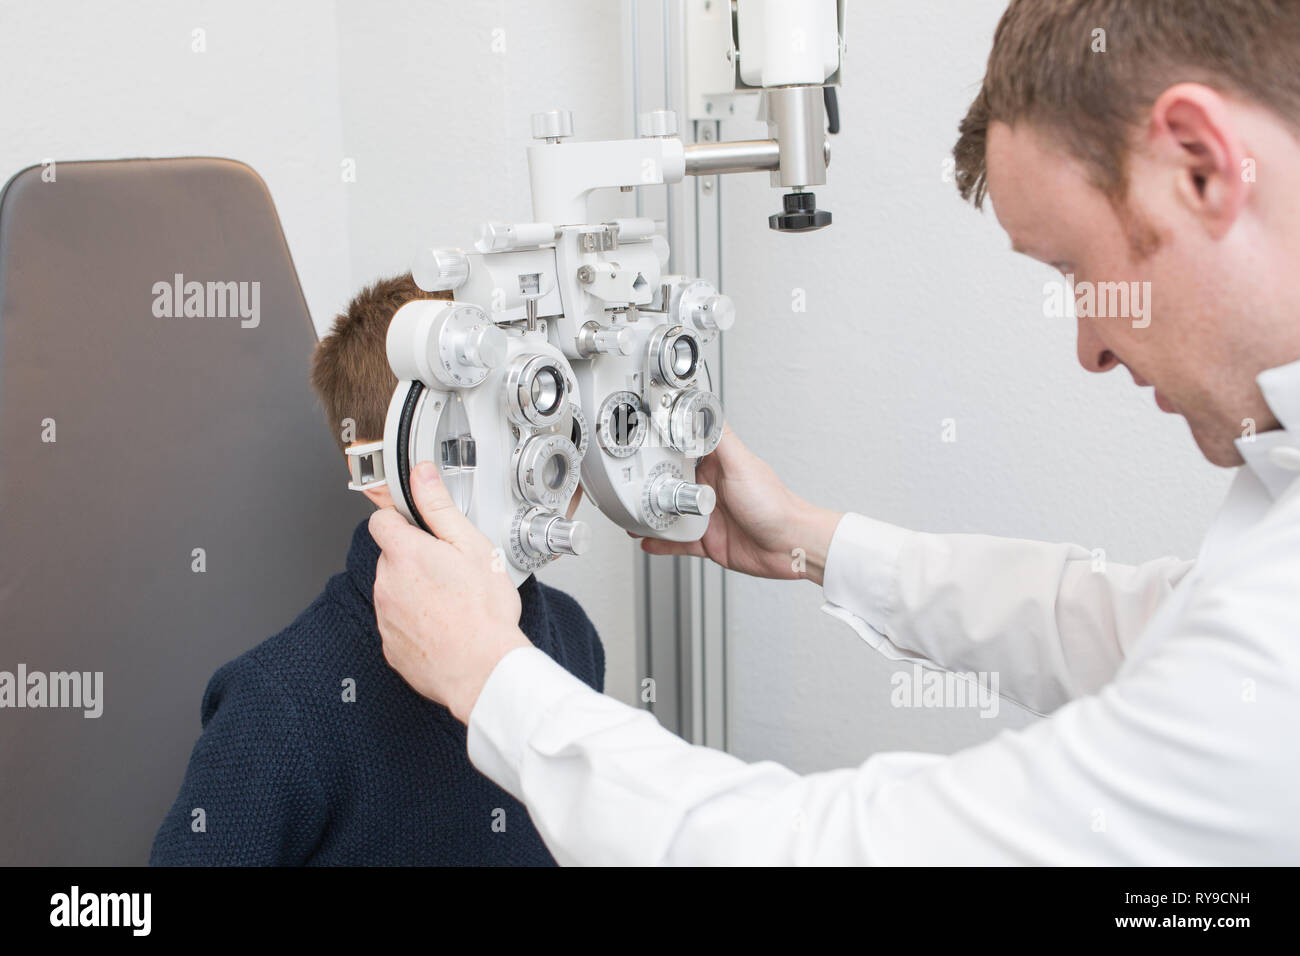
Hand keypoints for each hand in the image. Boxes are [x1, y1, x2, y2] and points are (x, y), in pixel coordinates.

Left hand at [368, 461, 530, 722]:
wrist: (482, 669)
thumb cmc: (483, 612)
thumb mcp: (470, 545)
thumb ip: (439, 506)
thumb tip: (420, 474)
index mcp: (404, 553)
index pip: (382, 520)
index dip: (401, 519)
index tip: (419, 526)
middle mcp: (386, 584)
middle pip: (392, 558)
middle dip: (415, 559)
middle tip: (451, 570)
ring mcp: (386, 617)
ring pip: (395, 591)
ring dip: (416, 591)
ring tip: (453, 602)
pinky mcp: (391, 647)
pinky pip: (399, 624)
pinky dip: (417, 623)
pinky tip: (445, 626)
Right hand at [634, 424, 843, 584]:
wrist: (790, 546)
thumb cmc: (775, 505)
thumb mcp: (742, 464)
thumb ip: (718, 437)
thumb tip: (702, 406)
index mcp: (717, 464)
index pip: (683, 449)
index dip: (661, 445)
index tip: (640, 441)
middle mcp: (709, 489)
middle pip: (669, 482)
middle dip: (647, 482)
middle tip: (626, 482)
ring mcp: (706, 515)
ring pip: (668, 512)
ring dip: (649, 513)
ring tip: (630, 514)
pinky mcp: (706, 540)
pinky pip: (676, 540)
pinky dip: (660, 541)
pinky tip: (647, 539)